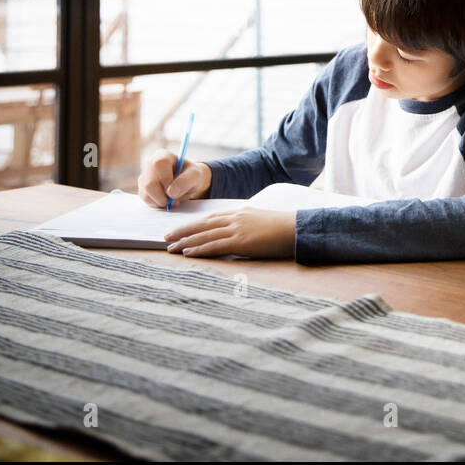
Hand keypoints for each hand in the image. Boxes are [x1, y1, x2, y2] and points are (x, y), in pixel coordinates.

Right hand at [138, 149, 210, 208]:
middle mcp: (150, 164)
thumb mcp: (196, 175)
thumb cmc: (191, 175)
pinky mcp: (143, 189)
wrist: (188, 182)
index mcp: (163, 156)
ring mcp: (145, 177)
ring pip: (146, 193)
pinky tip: (167, 201)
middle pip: (150, 183)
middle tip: (175, 200)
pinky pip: (146, 200)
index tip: (174, 190)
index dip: (166, 178)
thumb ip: (186, 181)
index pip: (159, 164)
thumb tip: (171, 193)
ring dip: (161, 201)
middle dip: (163, 196)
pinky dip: (158, 204)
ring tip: (174, 200)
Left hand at [164, 208, 295, 258]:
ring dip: (186, 242)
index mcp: (240, 212)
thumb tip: (236, 236)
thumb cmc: (283, 228)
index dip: (193, 224)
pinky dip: (199, 249)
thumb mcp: (261, 221)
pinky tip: (188, 253)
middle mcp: (235, 218)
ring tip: (171, 248)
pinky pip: (214, 245)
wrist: (297, 228)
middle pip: (202, 225)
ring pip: (204, 235)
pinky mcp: (241, 242)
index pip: (210, 218)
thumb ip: (246, 225)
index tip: (180, 230)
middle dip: (183, 231)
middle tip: (166, 238)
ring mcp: (237, 229)